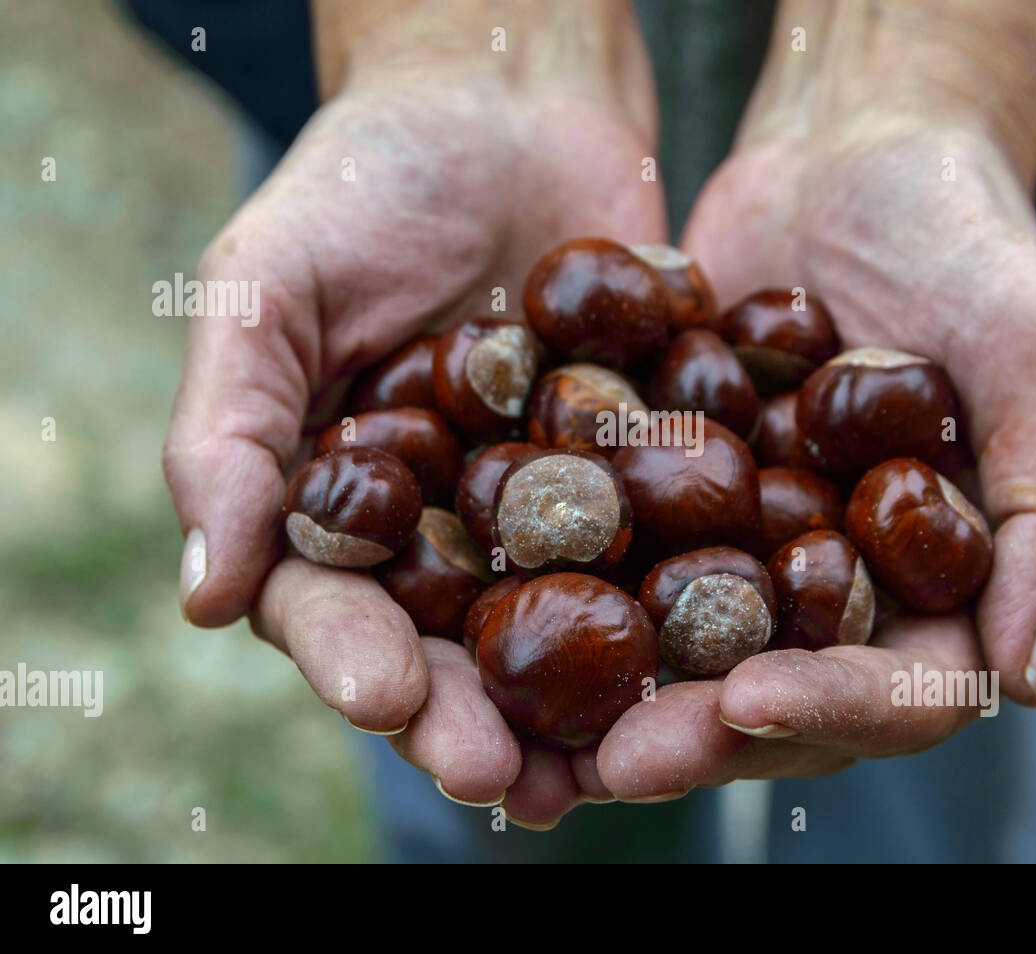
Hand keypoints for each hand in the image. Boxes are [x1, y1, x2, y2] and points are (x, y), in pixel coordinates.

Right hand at [163, 0, 663, 822]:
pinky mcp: (647, 471)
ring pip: (568, 625)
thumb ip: (234, 430)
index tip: (388, 703)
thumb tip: (205, 596)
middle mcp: (451, 529)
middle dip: (479, 715)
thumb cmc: (365, 182)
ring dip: (590, 700)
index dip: (357, 663)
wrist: (510, 101)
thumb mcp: (268, 283)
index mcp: (347, 509)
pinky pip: (671, 544)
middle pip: (459, 646)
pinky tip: (721, 651)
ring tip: (618, 760)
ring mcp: (555, 506)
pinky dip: (693, 599)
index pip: (338, 609)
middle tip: (513, 780)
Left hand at [593, 4, 1035, 801]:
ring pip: (684, 657)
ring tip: (541, 732)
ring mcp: (747, 550)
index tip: (751, 704)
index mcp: (943, 586)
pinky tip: (493, 619)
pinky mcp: (666, 501)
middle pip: (778, 698)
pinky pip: (617, 562)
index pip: (904, 689)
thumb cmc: (963, 238)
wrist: (846, 151)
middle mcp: (840, 590)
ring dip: (618, 701)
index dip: (834, 708)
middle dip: (701, 734)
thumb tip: (1026, 684)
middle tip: (614, 760)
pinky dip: (565, 597)